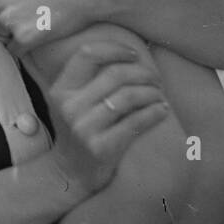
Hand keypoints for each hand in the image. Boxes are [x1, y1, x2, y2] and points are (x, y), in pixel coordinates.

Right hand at [43, 40, 169, 197]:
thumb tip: (128, 51)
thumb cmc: (79, 129)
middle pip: (114, 74)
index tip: (134, 54)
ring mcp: (84, 129)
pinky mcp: (101, 149)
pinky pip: (136, 122)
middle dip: (142, 72)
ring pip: (128, 96)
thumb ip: (88, 77)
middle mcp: (69, 107)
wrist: (69, 175)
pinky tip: (162, 110)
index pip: (87, 54)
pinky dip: (154, 112)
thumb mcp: (71, 101)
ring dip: (151, 92)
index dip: (114, 48)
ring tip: (160, 95)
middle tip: (156, 78)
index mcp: (61, 89)